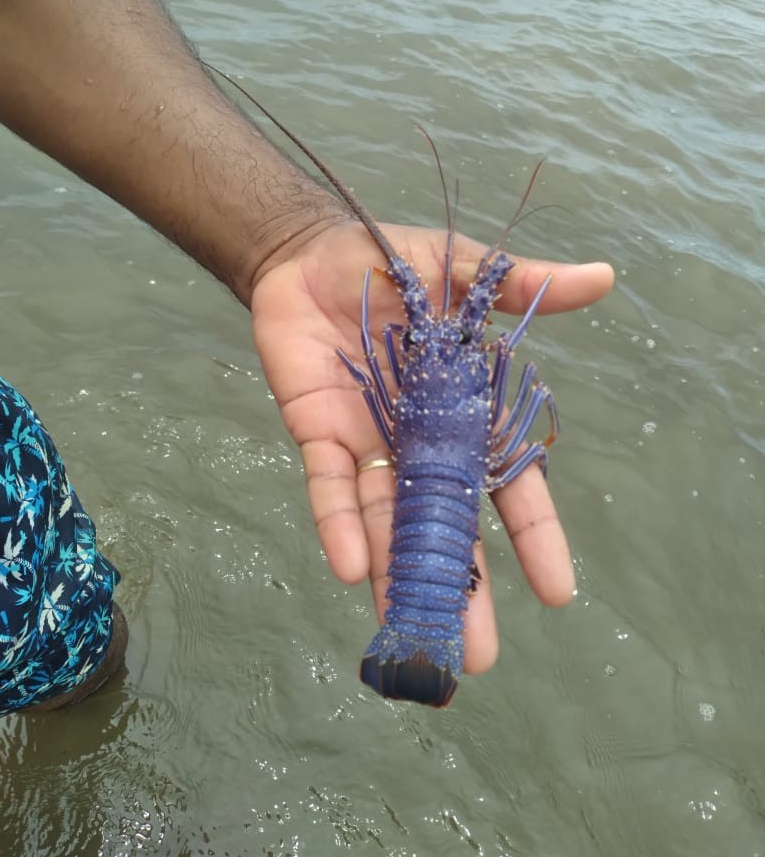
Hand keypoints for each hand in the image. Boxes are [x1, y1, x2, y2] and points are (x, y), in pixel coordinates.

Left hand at [252, 220, 613, 672]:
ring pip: (390, 526)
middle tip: (477, 657)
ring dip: (401, 579)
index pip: (508, 483)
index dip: (533, 535)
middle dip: (463, 588)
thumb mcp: (461, 271)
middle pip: (449, 526)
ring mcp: (371, 446)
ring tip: (414, 637)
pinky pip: (330, 490)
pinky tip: (352, 571)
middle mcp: (422, 442)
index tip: (558, 593)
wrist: (308, 254)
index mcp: (466, 411)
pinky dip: (339, 526)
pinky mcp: (319, 436)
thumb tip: (603, 276)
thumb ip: (522, 284)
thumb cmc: (390, 263)